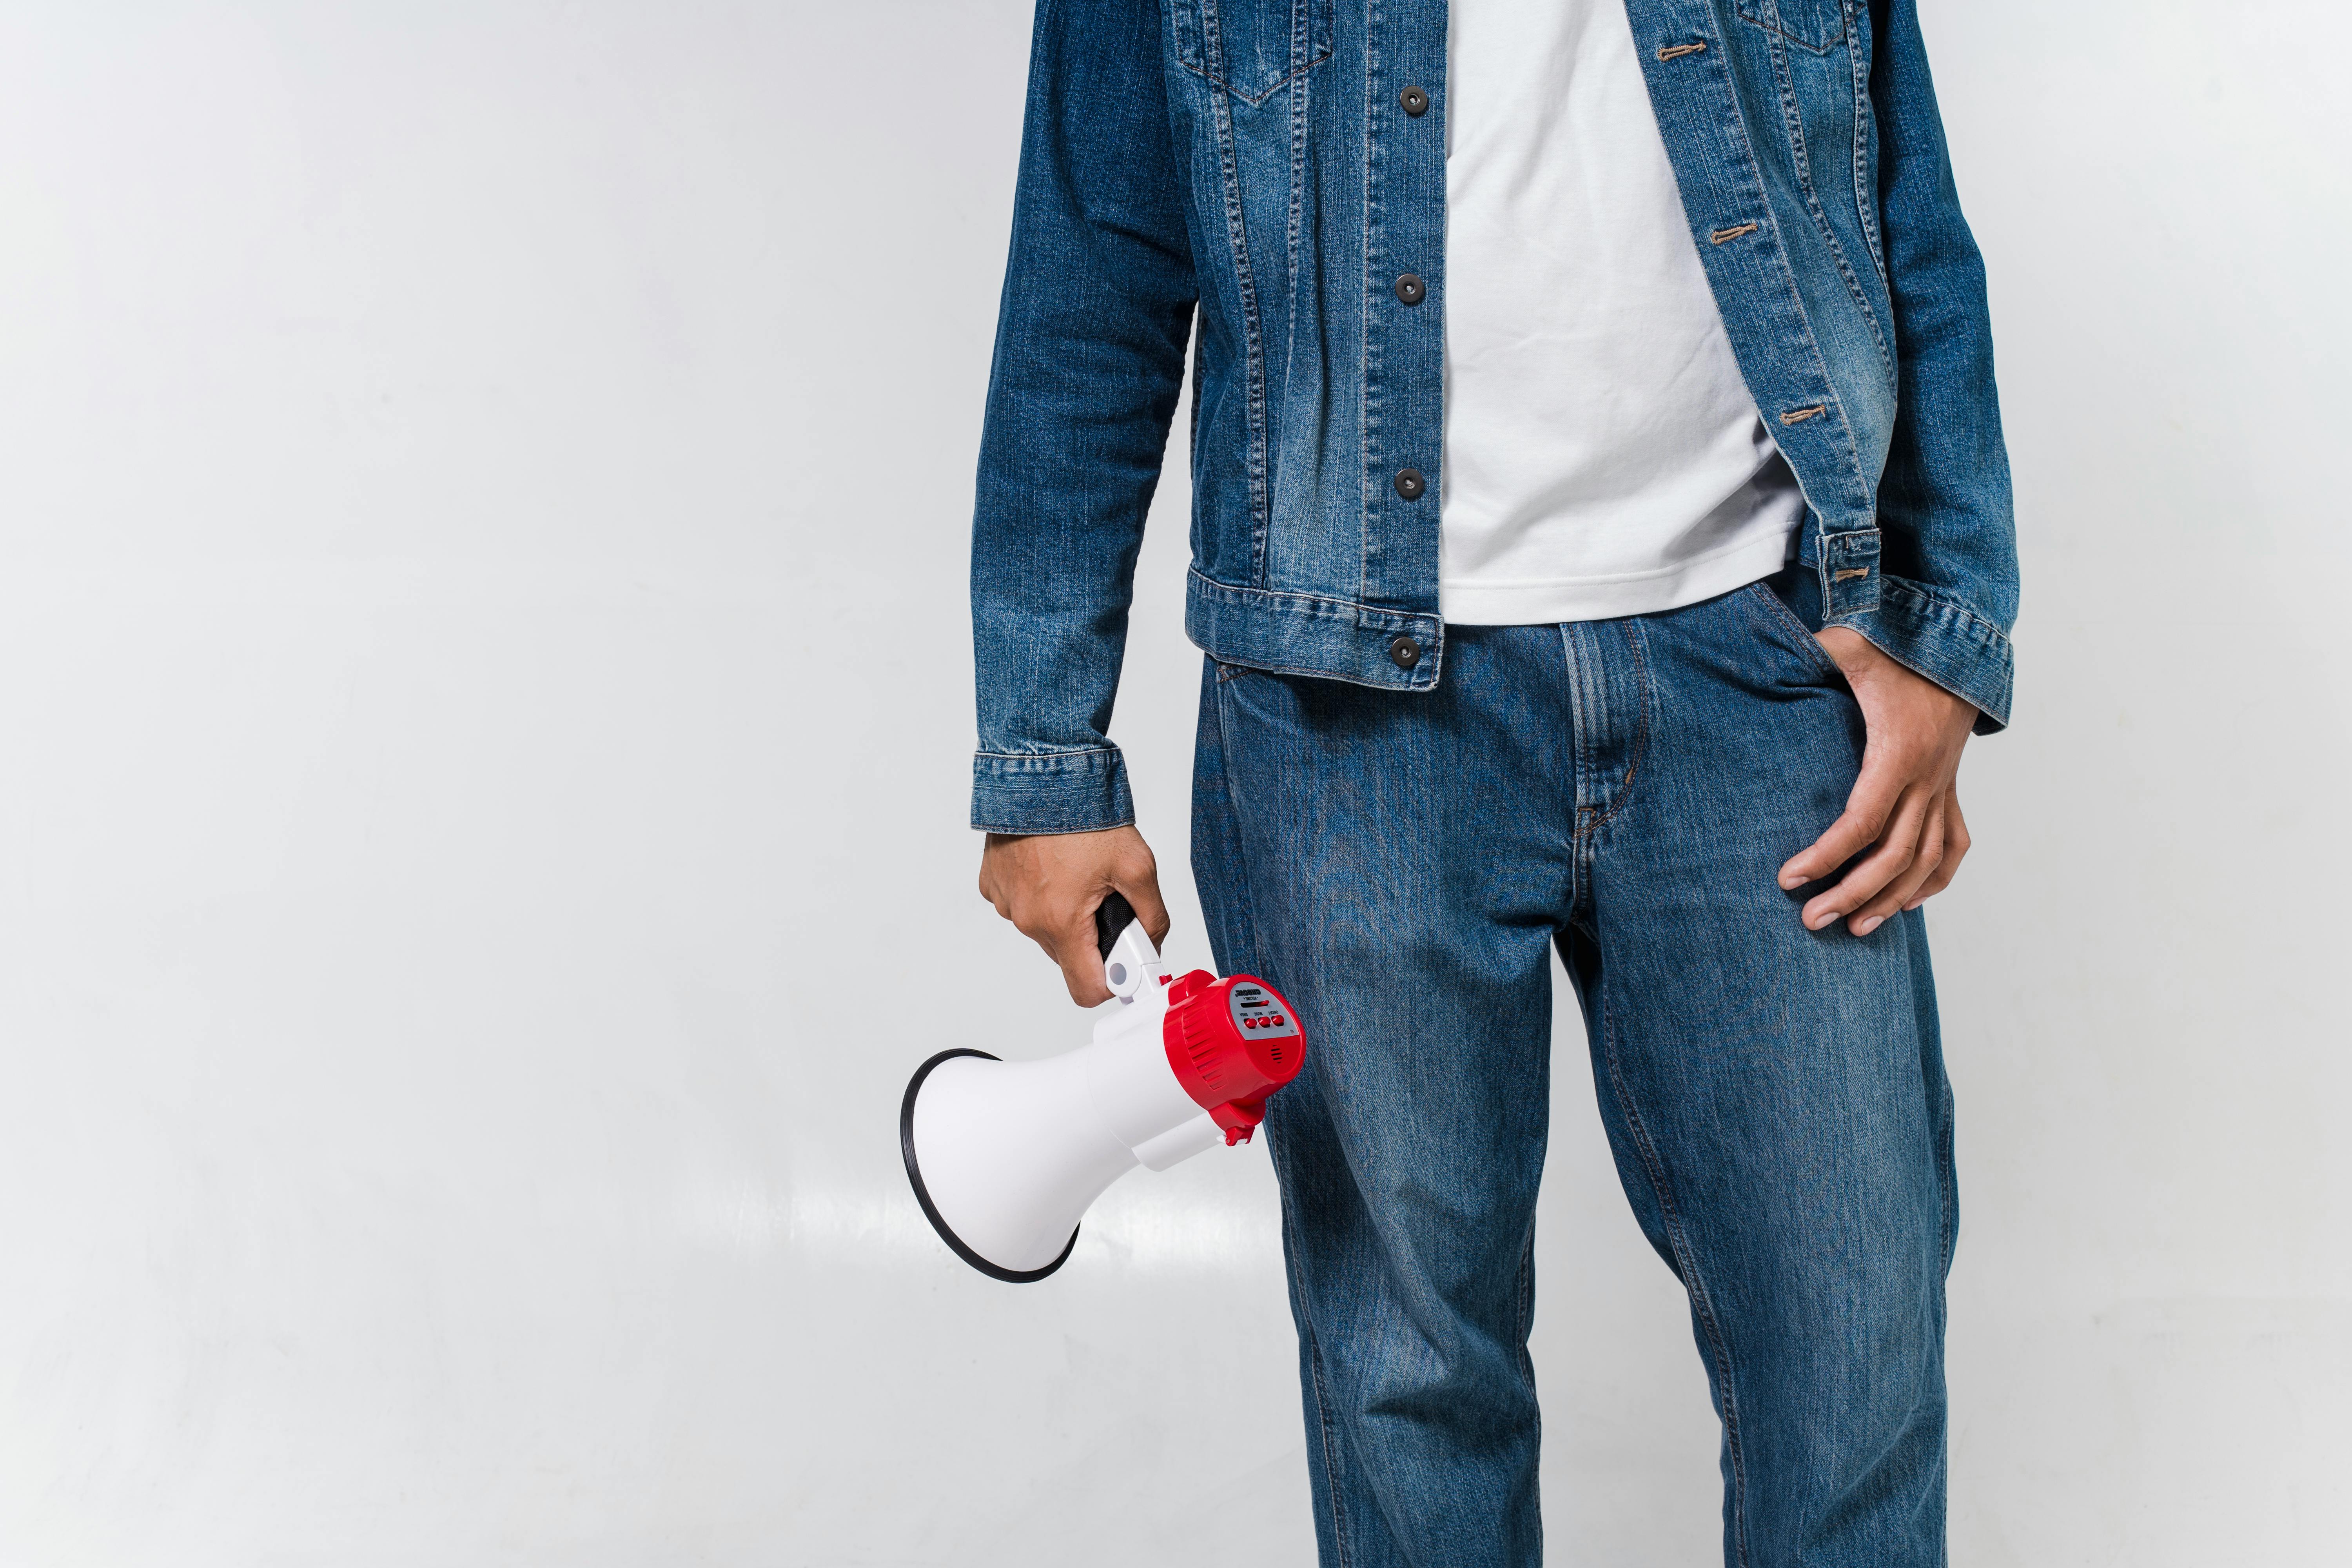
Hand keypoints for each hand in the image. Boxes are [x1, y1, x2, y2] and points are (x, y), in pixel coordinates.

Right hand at [978, 826, 1172, 1004]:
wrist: (1041, 772)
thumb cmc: (1082, 815)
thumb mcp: (1137, 865)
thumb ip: (1153, 916)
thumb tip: (1152, 942)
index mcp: (1061, 922)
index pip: (1086, 990)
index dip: (1112, 982)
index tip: (1125, 964)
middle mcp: (1028, 919)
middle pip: (1068, 956)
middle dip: (1092, 937)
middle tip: (1107, 898)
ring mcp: (1006, 901)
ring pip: (1045, 928)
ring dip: (1065, 912)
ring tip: (1079, 872)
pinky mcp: (993, 883)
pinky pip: (1021, 903)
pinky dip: (1039, 892)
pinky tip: (1053, 863)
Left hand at [1777, 628, 1976, 935]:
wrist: (1959, 643)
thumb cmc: (1896, 646)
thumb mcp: (1849, 644)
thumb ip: (1807, 652)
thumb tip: (1759, 654)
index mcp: (1898, 752)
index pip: (1862, 822)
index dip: (1826, 855)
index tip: (1788, 878)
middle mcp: (1927, 778)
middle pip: (1894, 855)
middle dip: (1853, 893)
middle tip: (1811, 920)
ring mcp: (1944, 786)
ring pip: (1927, 859)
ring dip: (1892, 898)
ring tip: (1855, 928)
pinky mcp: (1951, 787)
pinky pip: (1953, 843)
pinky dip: (1935, 878)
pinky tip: (1907, 903)